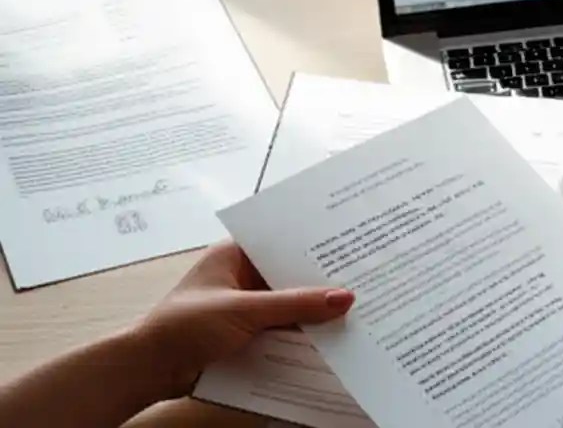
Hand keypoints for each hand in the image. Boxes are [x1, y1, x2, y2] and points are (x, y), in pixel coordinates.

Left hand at [134, 240, 354, 397]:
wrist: (149, 371)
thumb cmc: (184, 327)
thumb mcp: (243, 310)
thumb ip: (295, 304)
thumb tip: (344, 297)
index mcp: (235, 256)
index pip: (282, 242)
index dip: (313, 244)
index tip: (350, 244)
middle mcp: (243, 278)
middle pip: (290, 276)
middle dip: (321, 282)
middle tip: (364, 279)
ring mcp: (246, 308)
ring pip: (290, 306)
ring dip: (314, 312)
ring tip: (358, 309)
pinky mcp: (248, 335)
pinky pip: (283, 330)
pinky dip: (302, 335)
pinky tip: (332, 338)